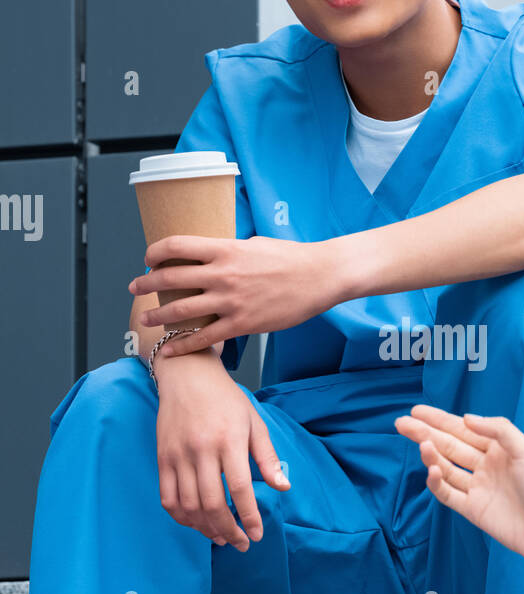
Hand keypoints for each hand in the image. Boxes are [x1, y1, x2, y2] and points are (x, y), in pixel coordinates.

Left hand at [128, 234, 346, 358]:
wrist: (319, 277)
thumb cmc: (290, 258)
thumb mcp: (254, 245)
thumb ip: (228, 251)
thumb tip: (210, 254)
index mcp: (224, 248)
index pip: (176, 246)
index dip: (155, 252)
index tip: (149, 259)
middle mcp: (222, 274)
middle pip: (171, 278)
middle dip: (147, 284)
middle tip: (135, 288)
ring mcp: (231, 301)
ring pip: (181, 310)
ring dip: (157, 315)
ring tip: (145, 319)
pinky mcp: (242, 323)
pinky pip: (204, 337)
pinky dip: (183, 344)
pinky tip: (170, 349)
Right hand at [154, 350, 289, 548]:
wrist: (187, 376)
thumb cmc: (226, 400)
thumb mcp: (254, 422)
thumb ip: (267, 457)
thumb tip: (283, 487)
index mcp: (229, 440)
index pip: (240, 488)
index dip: (248, 517)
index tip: (256, 535)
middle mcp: (201, 449)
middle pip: (212, 503)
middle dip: (228, 530)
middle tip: (240, 543)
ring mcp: (178, 455)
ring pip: (189, 505)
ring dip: (205, 528)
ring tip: (221, 537)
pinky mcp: (162, 458)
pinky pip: (168, 497)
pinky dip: (181, 517)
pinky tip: (196, 523)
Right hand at [395, 404, 523, 571]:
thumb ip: (499, 430)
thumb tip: (467, 418)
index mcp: (499, 448)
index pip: (463, 429)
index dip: (440, 420)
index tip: (417, 411)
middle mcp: (485, 465)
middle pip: (449, 445)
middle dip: (425, 433)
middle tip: (401, 423)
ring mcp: (477, 487)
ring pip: (446, 467)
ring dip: (431, 454)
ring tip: (419, 443)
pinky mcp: (472, 509)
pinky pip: (448, 493)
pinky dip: (436, 482)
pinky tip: (430, 469)